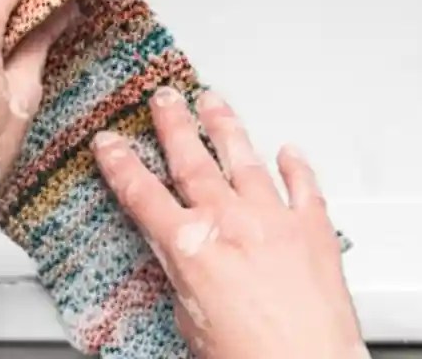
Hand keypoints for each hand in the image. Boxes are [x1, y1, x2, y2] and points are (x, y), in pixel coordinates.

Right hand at [91, 88, 365, 358]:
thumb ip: (185, 278)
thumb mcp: (190, 321)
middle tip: (163, 99)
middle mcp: (230, 223)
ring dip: (225, 127)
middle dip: (173, 124)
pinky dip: (296, 166)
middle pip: (191, 161)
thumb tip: (186, 262)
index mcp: (191, 247)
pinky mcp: (313, 230)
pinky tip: (288, 151)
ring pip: (244, 159)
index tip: (109, 142)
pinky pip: (304, 187)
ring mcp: (273, 220)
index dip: (121, 164)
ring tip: (214, 102)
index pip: (143, 194)